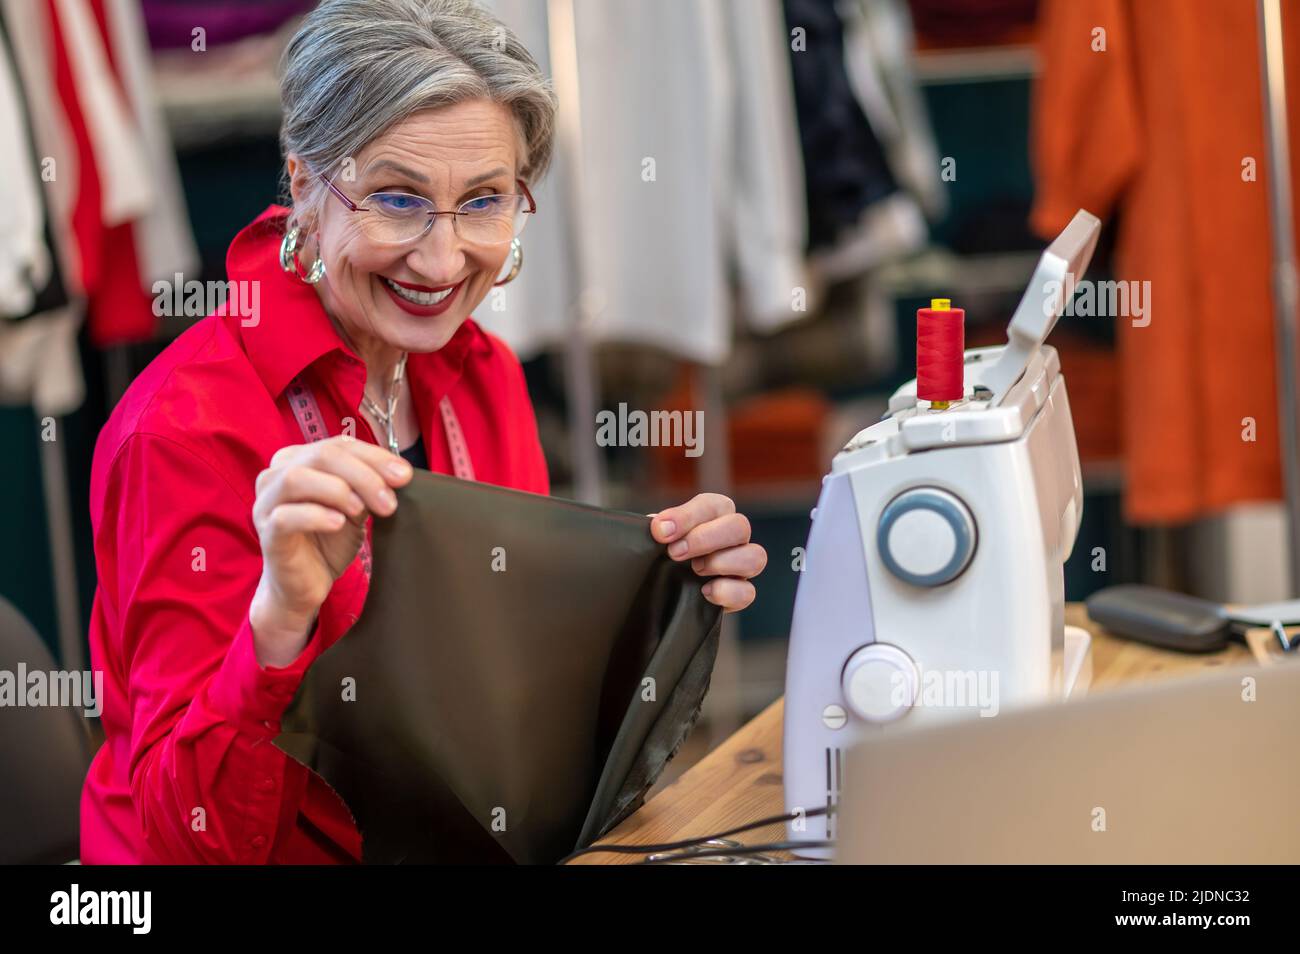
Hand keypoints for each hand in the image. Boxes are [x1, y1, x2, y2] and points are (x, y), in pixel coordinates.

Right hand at [249, 436, 412, 666]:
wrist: (306, 584)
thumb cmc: (328, 540)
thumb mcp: (355, 508)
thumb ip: (368, 487)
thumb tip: (400, 474)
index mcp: (298, 460)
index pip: (338, 445)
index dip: (374, 457)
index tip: (405, 476)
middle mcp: (276, 475)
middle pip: (321, 456)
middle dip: (363, 475)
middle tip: (389, 501)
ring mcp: (266, 503)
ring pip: (297, 478)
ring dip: (338, 490)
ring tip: (362, 510)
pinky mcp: (266, 534)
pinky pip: (285, 517)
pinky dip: (316, 516)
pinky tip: (339, 523)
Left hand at [650, 493, 765, 612]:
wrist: (656, 593)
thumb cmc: (658, 557)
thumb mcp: (653, 540)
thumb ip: (657, 530)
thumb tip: (660, 528)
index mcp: (713, 517)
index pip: (713, 505)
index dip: (687, 516)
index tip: (660, 531)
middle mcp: (732, 539)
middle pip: (740, 526)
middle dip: (705, 538)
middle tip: (674, 552)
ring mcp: (740, 568)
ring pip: (755, 557)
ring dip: (722, 562)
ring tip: (695, 570)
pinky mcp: (739, 596)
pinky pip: (748, 592)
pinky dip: (727, 591)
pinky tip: (704, 592)